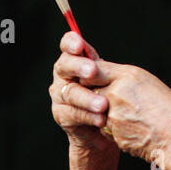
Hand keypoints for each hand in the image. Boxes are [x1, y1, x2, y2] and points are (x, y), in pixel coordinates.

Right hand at [49, 33, 117, 156]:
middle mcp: (63, 74)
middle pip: (65, 66)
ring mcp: (59, 94)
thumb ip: (106, 71)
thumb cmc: (109, 95)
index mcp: (75, 60)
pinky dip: (88, 116)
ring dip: (87, 98)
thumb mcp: (111, 80)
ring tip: (103, 104)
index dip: (71, 42)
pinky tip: (101, 119)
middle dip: (78, 67)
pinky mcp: (61, 115)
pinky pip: (73, 114)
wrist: (103, 127)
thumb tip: (110, 68)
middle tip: (92, 71)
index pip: (68, 45)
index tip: (79, 46)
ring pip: (70, 92)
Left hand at [87, 58, 170, 169]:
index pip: (95, 71)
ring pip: (99, 114)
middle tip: (118, 105)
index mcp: (128, 75)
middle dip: (100, 100)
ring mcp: (114, 115)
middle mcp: (117, 92)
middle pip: (92, 93)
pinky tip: (138, 132)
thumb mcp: (149, 84)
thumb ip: (124, 81)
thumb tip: (104, 82)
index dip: (93, 78)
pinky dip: (118, 132)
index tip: (95, 82)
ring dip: (110, 117)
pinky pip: (108, 131)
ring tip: (135, 121)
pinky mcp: (115, 135)